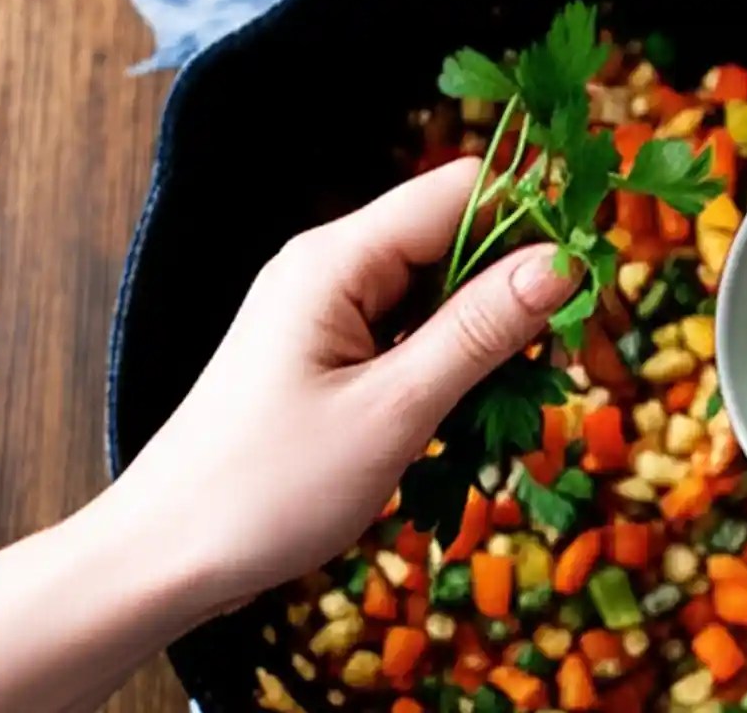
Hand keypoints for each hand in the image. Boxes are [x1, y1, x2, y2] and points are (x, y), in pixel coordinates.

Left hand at [105, 158, 577, 607]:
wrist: (165, 558)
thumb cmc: (271, 486)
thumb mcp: (394, 409)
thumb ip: (481, 330)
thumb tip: (565, 262)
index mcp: (338, 258)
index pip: (459, 189)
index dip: (529, 222)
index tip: (581, 288)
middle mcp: (332, 267)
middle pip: (453, 238)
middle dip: (511, 292)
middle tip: (546, 369)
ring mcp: (326, 312)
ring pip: (437, 294)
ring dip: (483, 340)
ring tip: (505, 408)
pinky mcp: (326, 354)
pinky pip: (408, 336)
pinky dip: (447, 369)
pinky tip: (462, 420)